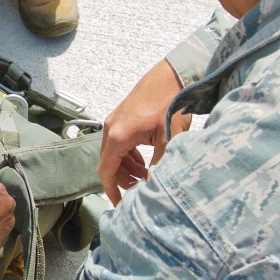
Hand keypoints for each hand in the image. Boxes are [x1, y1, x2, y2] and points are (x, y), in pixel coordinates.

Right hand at [98, 58, 190, 205]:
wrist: (173, 75)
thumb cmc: (172, 103)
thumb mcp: (169, 139)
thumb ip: (160, 166)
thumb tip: (153, 187)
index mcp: (119, 135)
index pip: (106, 170)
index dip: (111, 190)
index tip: (120, 205)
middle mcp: (111, 128)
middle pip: (108, 164)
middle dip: (122, 180)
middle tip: (141, 190)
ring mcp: (114, 121)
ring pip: (113, 153)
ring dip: (126, 168)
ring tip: (145, 177)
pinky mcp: (121, 117)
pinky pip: (118, 143)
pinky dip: (128, 156)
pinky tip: (144, 161)